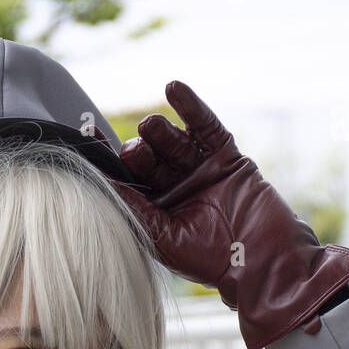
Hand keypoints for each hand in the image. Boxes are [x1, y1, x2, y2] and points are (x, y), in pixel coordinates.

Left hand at [107, 81, 348, 348]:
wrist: (261, 259)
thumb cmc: (209, 260)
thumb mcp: (162, 237)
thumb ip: (133, 209)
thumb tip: (100, 182)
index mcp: (155, 210)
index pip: (126, 180)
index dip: (106, 159)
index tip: (87, 136)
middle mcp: (175, 187)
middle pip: (147, 157)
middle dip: (138, 151)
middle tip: (135, 153)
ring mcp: (200, 169)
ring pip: (173, 140)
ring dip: (158, 130)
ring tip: (150, 126)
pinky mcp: (225, 155)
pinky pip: (204, 125)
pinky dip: (190, 106)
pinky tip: (174, 88)